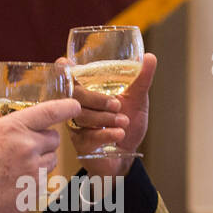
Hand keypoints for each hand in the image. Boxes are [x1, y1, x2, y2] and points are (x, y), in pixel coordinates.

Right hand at [0, 97, 80, 212]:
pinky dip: (34, 178)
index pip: (50, 112)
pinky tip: (13, 181)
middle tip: (24, 145)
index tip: (75, 106)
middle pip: (53, 138)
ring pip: (51, 159)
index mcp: (13, 128)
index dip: (67, 107)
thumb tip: (3, 108)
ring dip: (41, 159)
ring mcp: (33, 171)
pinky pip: (44, 179)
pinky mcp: (35, 191)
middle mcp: (28, 148)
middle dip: (43, 139)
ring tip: (16, 165)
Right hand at [66, 52, 155, 179]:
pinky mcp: (81, 146)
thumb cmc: (127, 124)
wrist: (128, 155)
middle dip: (96, 99)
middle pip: (75, 96)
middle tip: (117, 105)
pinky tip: (119, 133)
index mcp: (88, 92)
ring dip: (105, 118)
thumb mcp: (136, 100)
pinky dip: (106, 134)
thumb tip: (149, 57)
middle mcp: (78, 107)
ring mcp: (77, 127)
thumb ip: (141, 80)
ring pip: (83, 117)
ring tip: (124, 122)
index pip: (68, 77)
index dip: (63, 70)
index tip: (66, 63)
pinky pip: (88, 137)